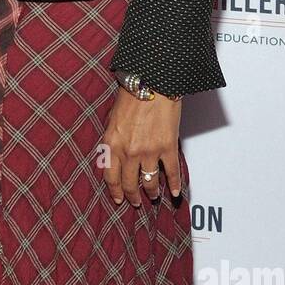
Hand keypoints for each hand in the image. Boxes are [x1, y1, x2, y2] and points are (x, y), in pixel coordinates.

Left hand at [100, 88, 181, 206]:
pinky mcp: (167, 148)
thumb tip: (113, 153)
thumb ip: (113, 138)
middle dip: (133, 196)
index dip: (114, 191)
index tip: (117, 199)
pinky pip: (171, 173)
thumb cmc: (131, 95)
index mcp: (112, 142)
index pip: (110, 176)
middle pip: (129, 183)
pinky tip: (174, 192)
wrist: (151, 82)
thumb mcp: (112, 117)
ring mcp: (149, 151)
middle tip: (136, 202)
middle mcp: (128, 151)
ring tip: (153, 196)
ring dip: (151, 192)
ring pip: (150, 182)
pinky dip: (174, 185)